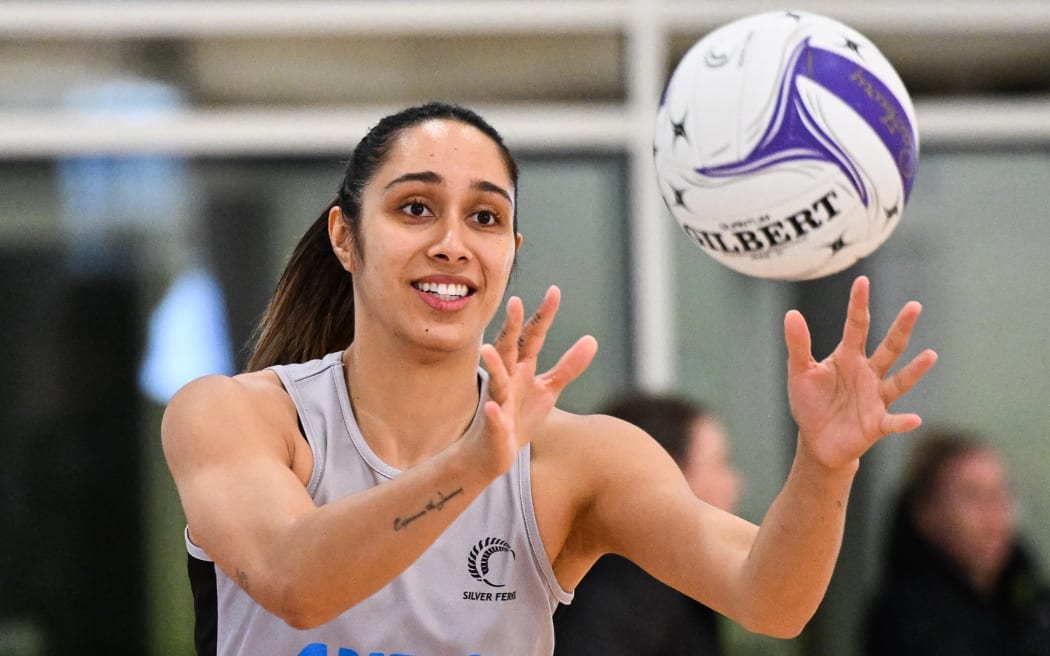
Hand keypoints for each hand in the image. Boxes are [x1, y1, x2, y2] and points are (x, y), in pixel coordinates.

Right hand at [475, 286, 597, 476]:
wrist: (489, 453)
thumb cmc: (518, 417)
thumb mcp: (547, 390)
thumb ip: (567, 366)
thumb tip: (592, 339)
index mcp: (522, 368)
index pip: (534, 337)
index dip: (543, 316)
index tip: (554, 291)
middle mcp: (508, 379)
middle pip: (509, 349)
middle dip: (512, 327)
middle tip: (515, 302)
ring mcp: (498, 402)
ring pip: (496, 381)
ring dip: (494, 366)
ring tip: (489, 350)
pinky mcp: (495, 428)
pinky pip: (494, 420)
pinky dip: (494, 414)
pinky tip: (493, 408)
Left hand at [784, 276, 937, 469]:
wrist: (816, 440)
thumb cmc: (811, 403)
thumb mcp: (800, 372)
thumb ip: (798, 345)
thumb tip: (791, 313)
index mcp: (848, 357)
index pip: (856, 326)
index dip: (858, 304)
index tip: (862, 281)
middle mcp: (868, 373)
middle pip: (888, 347)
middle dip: (901, 328)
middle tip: (914, 306)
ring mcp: (875, 397)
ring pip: (899, 381)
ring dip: (915, 370)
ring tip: (930, 355)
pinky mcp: (876, 423)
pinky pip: (892, 421)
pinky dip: (903, 421)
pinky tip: (914, 419)